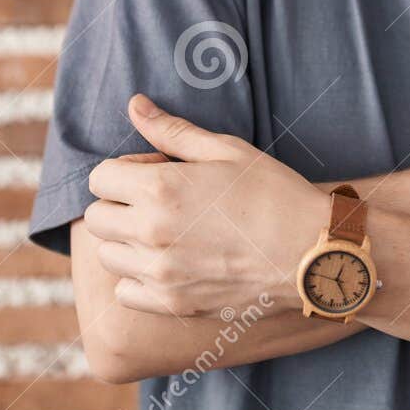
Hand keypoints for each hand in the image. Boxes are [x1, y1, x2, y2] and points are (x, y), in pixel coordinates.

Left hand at [82, 94, 329, 317]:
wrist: (312, 252)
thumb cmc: (274, 193)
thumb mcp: (226, 150)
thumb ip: (172, 130)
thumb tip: (134, 105)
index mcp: (160, 189)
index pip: (99, 178)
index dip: (125, 170)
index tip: (157, 172)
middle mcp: (151, 233)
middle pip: (98, 217)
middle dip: (121, 203)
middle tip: (162, 201)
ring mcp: (160, 273)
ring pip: (108, 255)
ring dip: (127, 241)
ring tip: (167, 233)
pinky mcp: (173, 304)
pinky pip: (126, 292)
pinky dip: (138, 278)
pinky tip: (170, 263)